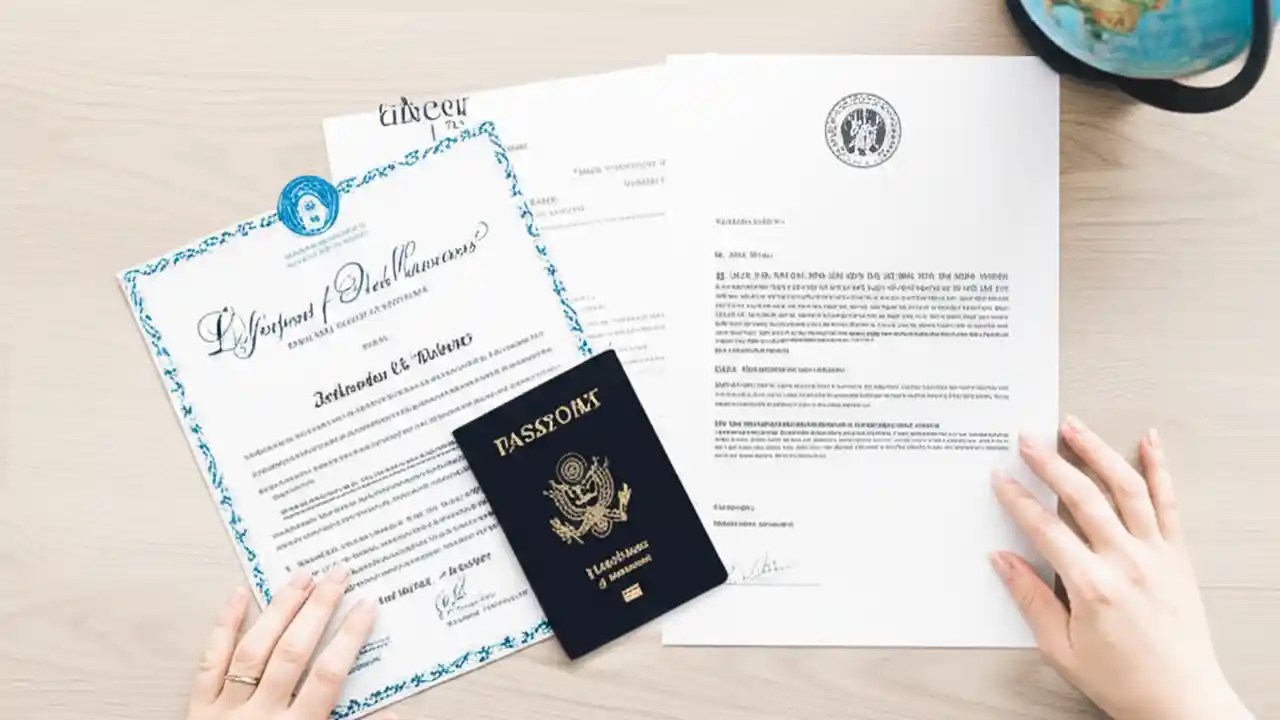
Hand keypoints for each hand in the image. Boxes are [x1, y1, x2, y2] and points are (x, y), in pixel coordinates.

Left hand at [188, 567, 390, 719]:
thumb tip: (394, 714)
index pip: (329, 676)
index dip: (350, 638)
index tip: (367, 606)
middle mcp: (261, 716)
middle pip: (293, 653)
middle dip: (318, 609)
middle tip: (337, 574)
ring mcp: (227, 710)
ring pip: (254, 650)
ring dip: (279, 609)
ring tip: (300, 577)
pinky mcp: (198, 709)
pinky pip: (210, 662)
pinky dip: (224, 627)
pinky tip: (238, 595)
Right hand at [991, 417, 1250, 719]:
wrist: (1182, 700)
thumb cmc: (1123, 680)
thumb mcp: (1061, 648)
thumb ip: (1030, 599)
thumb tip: (1002, 560)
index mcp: (1093, 586)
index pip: (1045, 527)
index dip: (1018, 498)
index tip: (1000, 478)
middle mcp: (1127, 562)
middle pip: (1082, 496)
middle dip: (1050, 462)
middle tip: (1028, 439)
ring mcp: (1157, 555)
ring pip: (1126, 487)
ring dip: (1098, 451)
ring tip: (1074, 426)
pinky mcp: (1177, 556)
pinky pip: (1169, 502)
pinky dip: (1159, 468)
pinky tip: (1148, 442)